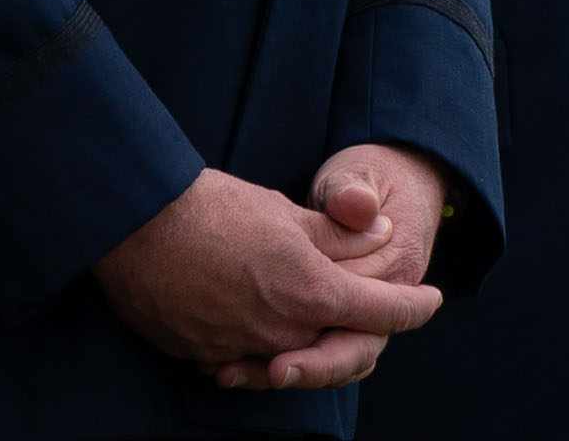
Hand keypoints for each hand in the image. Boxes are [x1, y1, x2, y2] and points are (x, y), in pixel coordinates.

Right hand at [96, 167, 444, 388]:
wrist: (136, 226)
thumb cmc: (212, 207)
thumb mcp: (283, 210)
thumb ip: (337, 232)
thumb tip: (380, 236)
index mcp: (312, 294)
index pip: (382, 312)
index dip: (414, 307)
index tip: (433, 300)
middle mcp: (284, 334)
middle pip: (339, 343)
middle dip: (357, 324)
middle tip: (370, 303)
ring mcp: (244, 351)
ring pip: (292, 354)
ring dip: (305, 335)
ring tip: (301, 303)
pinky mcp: (206, 356)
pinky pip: (246, 360)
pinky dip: (258, 344)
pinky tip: (251, 316)